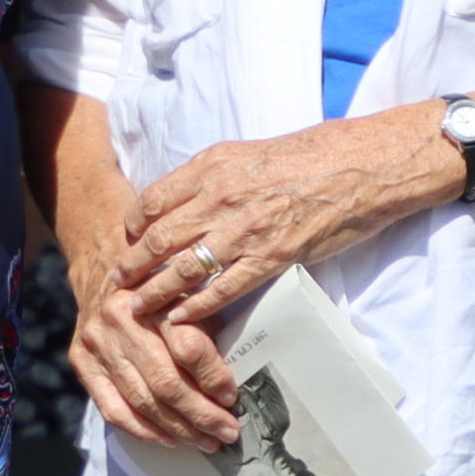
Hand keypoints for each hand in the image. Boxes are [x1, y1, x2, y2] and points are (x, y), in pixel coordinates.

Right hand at [64, 221, 242, 450]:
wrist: (103, 263)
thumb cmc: (158, 282)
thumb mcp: (187, 289)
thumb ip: (206, 325)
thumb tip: (233, 378)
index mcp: (152, 296)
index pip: (187, 347)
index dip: (213, 378)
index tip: (232, 397)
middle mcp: (119, 320)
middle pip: (165, 382)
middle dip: (201, 414)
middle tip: (227, 432)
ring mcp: (97, 343)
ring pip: (142, 400)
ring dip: (178, 429)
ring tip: (205, 441)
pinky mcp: (82, 362)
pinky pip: (112, 408)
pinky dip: (142, 430)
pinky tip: (168, 439)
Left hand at [114, 109, 450, 336]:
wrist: (358, 165)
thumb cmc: (308, 156)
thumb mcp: (246, 154)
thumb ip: (212, 176)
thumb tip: (184, 197)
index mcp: (211, 168)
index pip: (152, 202)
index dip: (133, 227)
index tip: (127, 243)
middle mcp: (219, 198)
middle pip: (158, 239)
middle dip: (132, 266)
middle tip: (116, 284)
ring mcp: (244, 230)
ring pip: (182, 268)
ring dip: (153, 292)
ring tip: (135, 310)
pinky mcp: (271, 256)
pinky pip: (223, 288)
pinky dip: (196, 307)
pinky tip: (179, 321)